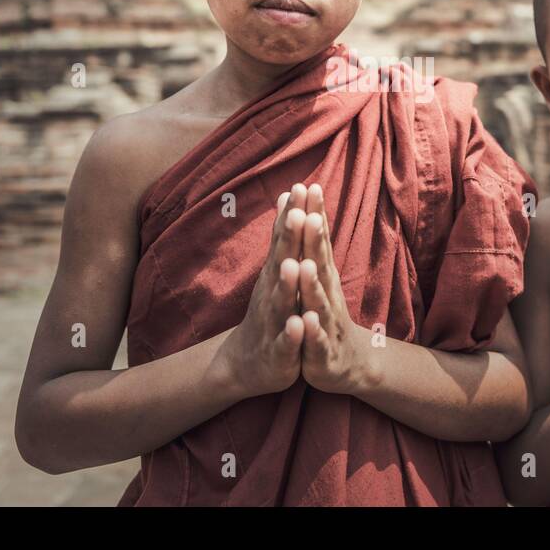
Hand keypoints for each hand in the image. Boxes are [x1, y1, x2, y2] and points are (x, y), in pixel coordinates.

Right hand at [216, 183, 307, 397]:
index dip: (293, 214)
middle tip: (297, 213)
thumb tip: (286, 195)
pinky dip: (292, 334)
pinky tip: (299, 325)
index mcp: (276, 274)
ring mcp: (273, 322)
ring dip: (287, 284)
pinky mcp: (279, 352)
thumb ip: (283, 234)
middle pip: (281, 262)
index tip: (302, 186)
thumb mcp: (277, 270)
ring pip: (281, 301)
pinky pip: (286, 343)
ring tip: (294, 265)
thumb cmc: (269, 310)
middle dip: (289, 239)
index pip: (285, 239)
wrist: (247, 363)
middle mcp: (272, 293)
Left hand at [297, 183, 372, 394]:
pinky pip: (315, 341)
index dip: (314, 214)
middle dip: (315, 241)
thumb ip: (312, 245)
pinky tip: (306, 322)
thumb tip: (307, 207)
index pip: (318, 241)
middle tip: (310, 214)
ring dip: (311, 285)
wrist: (344, 364)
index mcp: (322, 276)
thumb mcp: (317, 277)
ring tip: (304, 266)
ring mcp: (326, 323)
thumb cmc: (325, 314)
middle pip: (320, 264)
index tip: (309, 187)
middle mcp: (327, 294)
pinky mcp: (321, 352)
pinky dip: (311, 332)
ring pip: (318, 302)